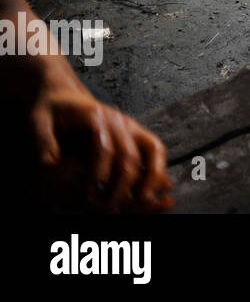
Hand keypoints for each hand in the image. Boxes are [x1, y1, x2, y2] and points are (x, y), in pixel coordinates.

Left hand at [28, 69, 173, 212]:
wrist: (63, 94)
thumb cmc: (50, 109)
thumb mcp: (38, 120)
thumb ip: (44, 140)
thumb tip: (51, 163)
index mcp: (96, 116)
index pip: (104, 148)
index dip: (99, 174)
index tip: (90, 197)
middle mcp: (119, 119)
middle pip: (129, 153)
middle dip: (123, 183)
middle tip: (111, 208)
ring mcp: (130, 125)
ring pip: (152, 149)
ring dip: (151, 176)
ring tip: (144, 201)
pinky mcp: (135, 132)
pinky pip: (155, 149)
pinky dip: (158, 168)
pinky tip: (152, 188)